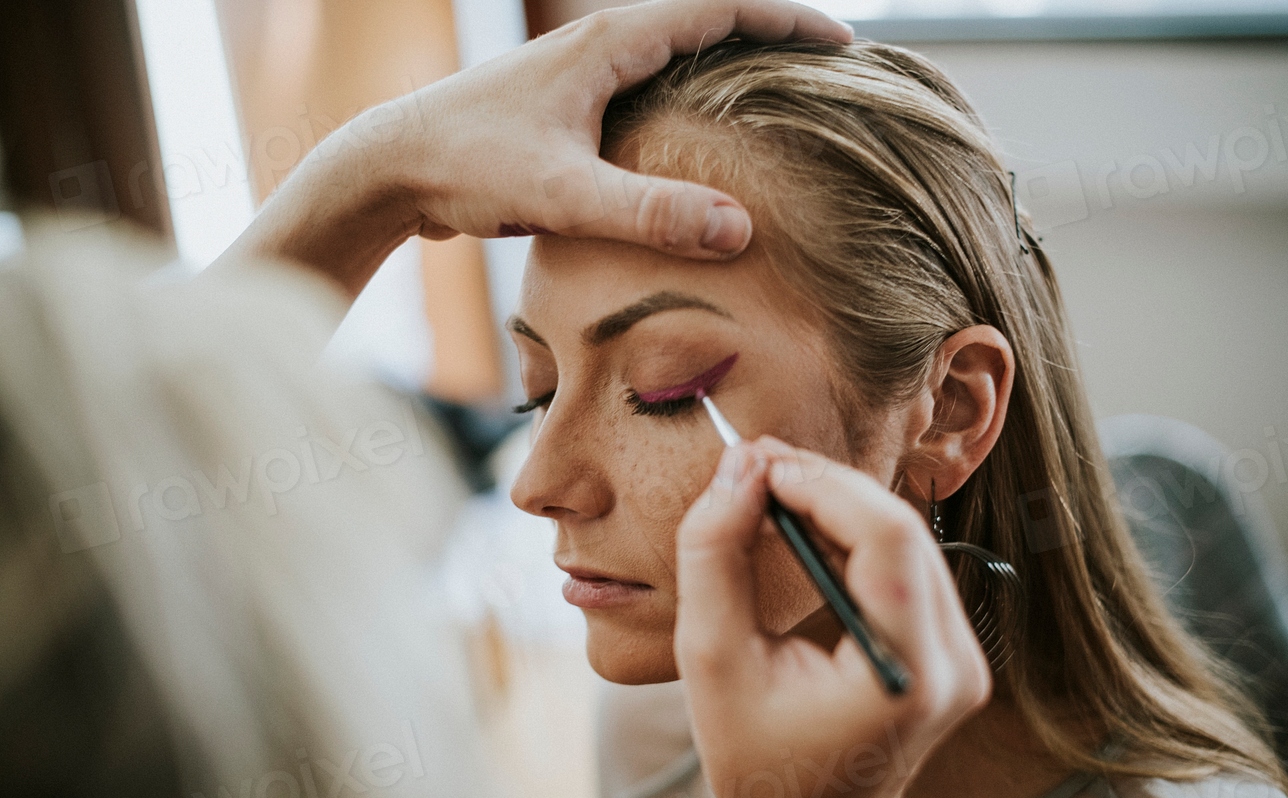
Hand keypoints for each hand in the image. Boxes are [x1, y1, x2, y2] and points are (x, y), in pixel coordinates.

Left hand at [218, 0, 852, 295]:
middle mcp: (598, 47)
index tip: (844, 43)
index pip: (718, 10)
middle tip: (824, 74)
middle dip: (767, 40)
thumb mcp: (562, 194)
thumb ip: (649, 212)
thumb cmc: (465, 166)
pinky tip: (696, 149)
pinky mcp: (564, 109)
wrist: (387, 167)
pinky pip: (645, 92)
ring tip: (776, 107)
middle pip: (703, 25)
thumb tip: (740, 228)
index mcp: (608, 44)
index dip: (786, 21)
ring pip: (673, 59)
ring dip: (726, 72)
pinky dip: (687, 105)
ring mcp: (579, 75)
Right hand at [674, 437, 990, 797]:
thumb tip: (736, 469)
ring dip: (837, 501)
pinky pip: (907, 561)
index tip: (757, 465)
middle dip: (825, 483)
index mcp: (905, 676)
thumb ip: (715, 557)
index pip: (888, 539)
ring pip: (908, 536)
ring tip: (768, 486)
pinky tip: (802, 519)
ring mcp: (963, 656)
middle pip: (903, 528)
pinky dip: (852, 529)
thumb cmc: (757, 759)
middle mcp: (954, 663)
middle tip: (753, 464)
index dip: (822, 483)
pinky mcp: (952, 647)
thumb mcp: (711, 660)